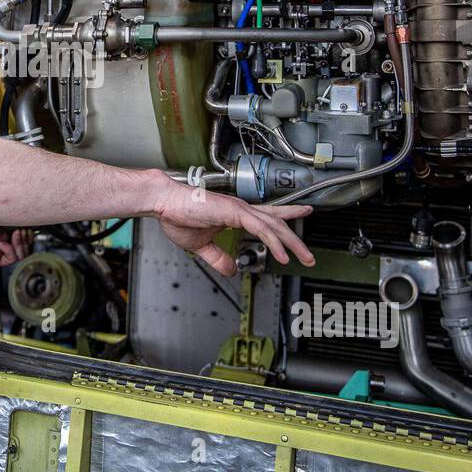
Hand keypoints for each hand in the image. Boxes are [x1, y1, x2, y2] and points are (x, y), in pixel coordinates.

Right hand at [151, 178, 312, 276]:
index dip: (287, 216)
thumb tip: (231, 269)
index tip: (303, 214)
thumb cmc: (176, 215)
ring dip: (291, 243)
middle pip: (277, 223)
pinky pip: (261, 228)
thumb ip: (218, 257)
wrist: (163, 202)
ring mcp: (239, 208)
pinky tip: (282, 255)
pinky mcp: (234, 211)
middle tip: (309, 255)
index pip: (267, 216)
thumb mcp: (201, 245)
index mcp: (234, 214)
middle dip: (295, 240)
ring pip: (274, 226)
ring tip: (304, 258)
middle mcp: (241, 209)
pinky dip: (274, 242)